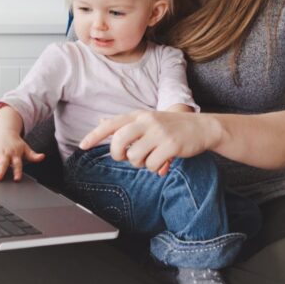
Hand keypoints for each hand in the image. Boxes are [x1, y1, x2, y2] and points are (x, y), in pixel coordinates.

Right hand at [0, 134, 45, 181]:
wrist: (6, 132)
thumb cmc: (16, 143)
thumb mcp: (26, 148)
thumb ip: (33, 155)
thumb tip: (42, 157)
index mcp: (15, 155)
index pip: (17, 165)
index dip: (18, 172)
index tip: (17, 179)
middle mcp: (6, 154)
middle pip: (3, 164)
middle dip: (0, 172)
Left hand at [79, 110, 216, 174]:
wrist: (202, 127)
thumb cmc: (171, 126)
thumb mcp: (148, 120)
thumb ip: (126, 123)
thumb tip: (100, 121)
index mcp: (139, 115)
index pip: (112, 124)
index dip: (95, 135)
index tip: (82, 146)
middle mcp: (147, 121)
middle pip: (119, 141)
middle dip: (118, 155)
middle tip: (126, 157)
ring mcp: (159, 132)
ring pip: (135, 157)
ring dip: (140, 163)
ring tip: (151, 158)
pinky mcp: (171, 145)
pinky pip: (151, 165)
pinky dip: (154, 168)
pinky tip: (163, 161)